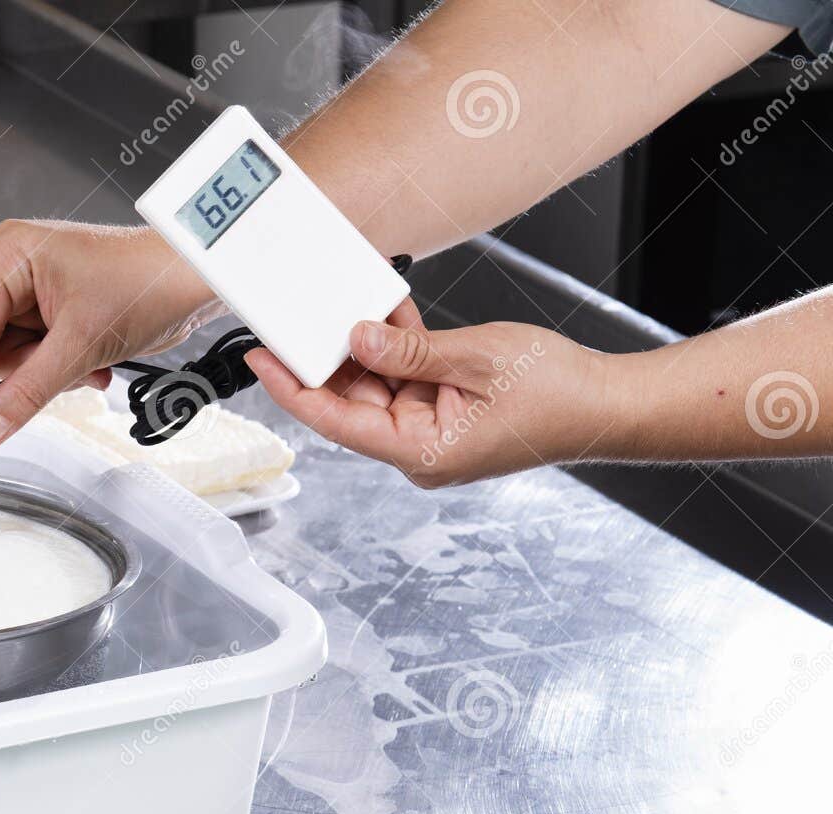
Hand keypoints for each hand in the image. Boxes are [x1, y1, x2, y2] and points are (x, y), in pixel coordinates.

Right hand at [0, 220, 222, 444]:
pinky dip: (66, 371)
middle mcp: (16, 269)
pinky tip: (94, 362)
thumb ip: (28, 390)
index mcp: (10, 254)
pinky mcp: (54, 314)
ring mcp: (35, 293)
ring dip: (52, 375)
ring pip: (16, 363)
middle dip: (28, 373)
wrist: (196, 280)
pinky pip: (39, 362)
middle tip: (54, 382)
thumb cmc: (149, 281)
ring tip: (89, 360)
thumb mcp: (82, 343)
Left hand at [244, 304, 616, 486]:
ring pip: (376, 387)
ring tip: (342, 308)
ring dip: (364, 348)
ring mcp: (431, 431)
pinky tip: (386, 313)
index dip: (292, 389)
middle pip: (350, 402)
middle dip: (325, 359)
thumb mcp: (474, 358)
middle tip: (291, 319)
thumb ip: (409, 350)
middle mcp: (418, 449)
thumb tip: (356, 337)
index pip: (334, 421)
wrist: (607, 402)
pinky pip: (405, 379)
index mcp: (420, 452)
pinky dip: (396, 347)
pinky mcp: (445, 412)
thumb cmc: (557, 393)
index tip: (260, 359)